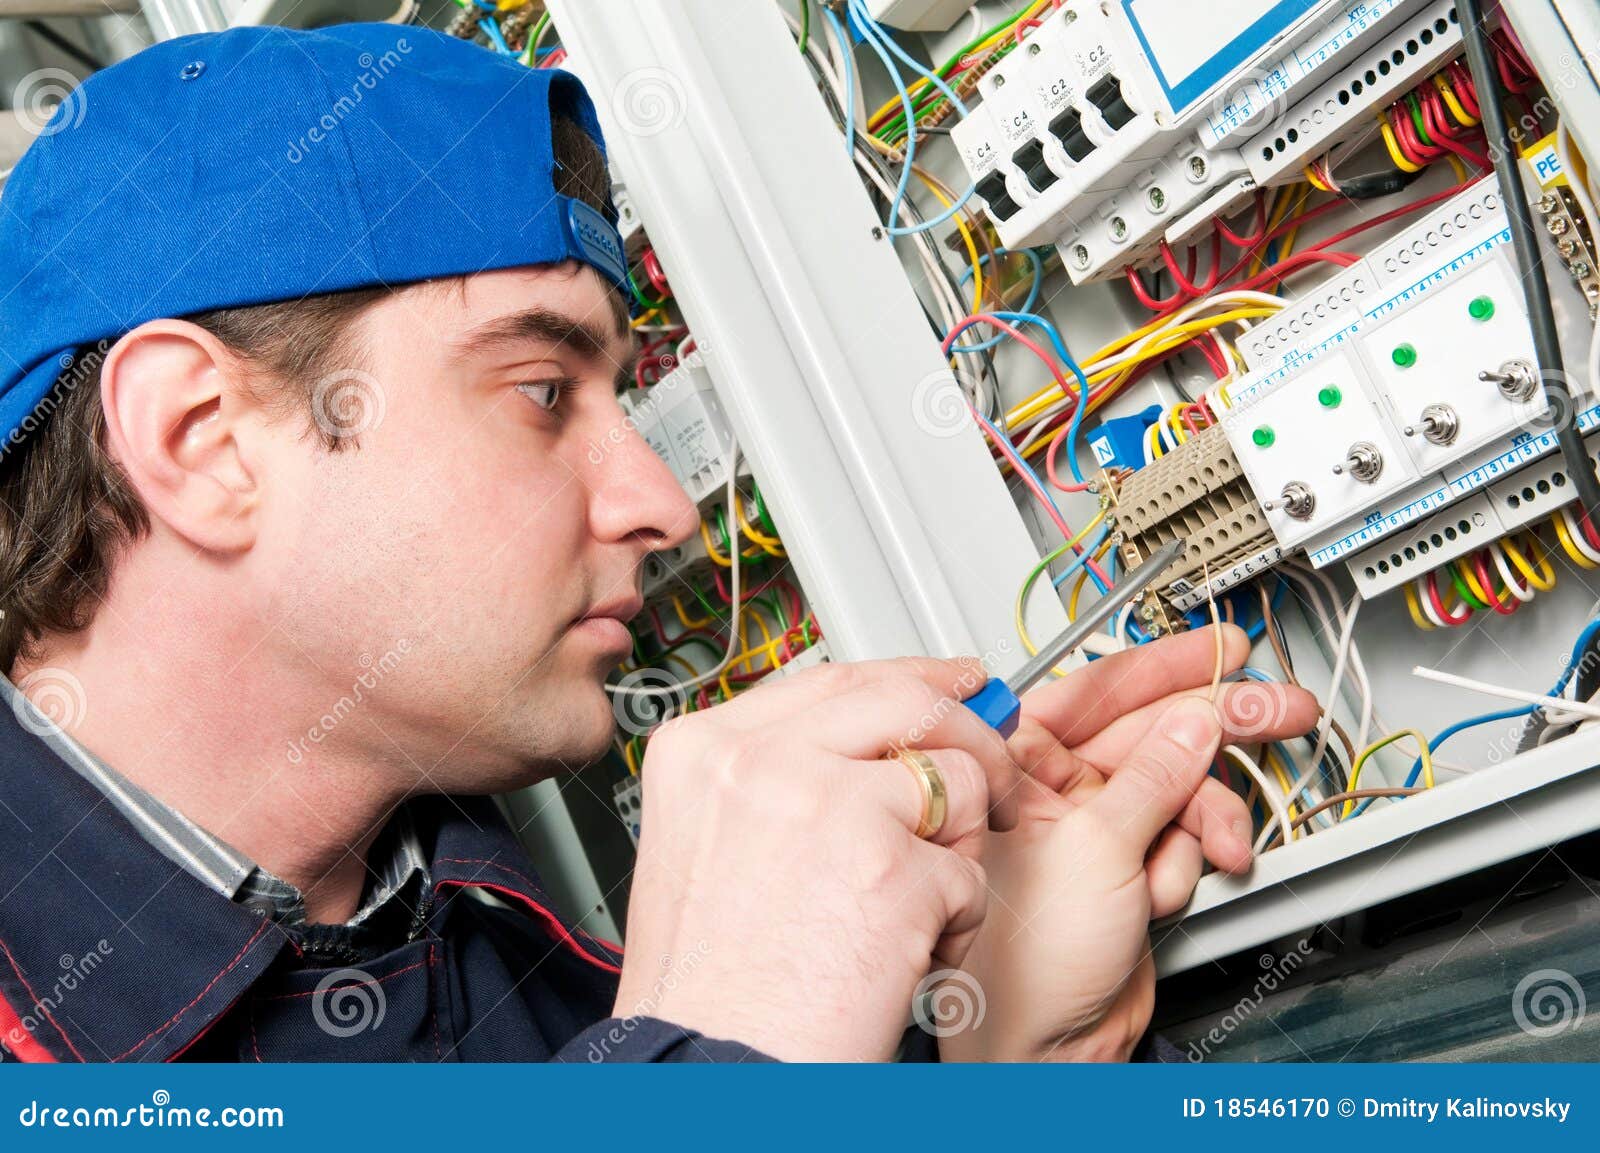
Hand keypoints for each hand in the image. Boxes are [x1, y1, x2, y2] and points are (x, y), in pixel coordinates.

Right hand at [619, 656, 1019, 1060]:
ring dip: (964, 844)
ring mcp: (831, 806)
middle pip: (906, 701)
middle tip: (996, 759)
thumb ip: (773, 781)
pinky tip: (912, 957)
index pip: (832, 679)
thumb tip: (866, 742)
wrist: (714, 1074)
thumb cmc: (708, 990)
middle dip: (970, 729)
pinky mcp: (894, 869)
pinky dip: (958, 924)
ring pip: (957, 779)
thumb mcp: (703, 847)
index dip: (908, 680)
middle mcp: (764, 761)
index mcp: (705, 750)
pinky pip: (968, 873)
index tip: (949, 684)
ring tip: (925, 905)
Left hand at [936, 625, 1317, 1061]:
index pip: (1099, 687)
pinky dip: (1187, 864)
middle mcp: (1053, 790)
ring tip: (1220, 845)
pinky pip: (1182, 840)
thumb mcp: (1098, 845)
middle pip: (1151, 733)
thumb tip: (1194, 720)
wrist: (1043, 1046)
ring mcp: (1093, 831)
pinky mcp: (1126, 871)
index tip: (1221, 647)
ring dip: (1206, 820)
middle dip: (1218, 727)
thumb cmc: (1019, 954)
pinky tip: (1167, 892)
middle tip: (1281, 710)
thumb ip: (1154, 775)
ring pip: (1179, 791)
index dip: (1166, 663)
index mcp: (1018, 761)